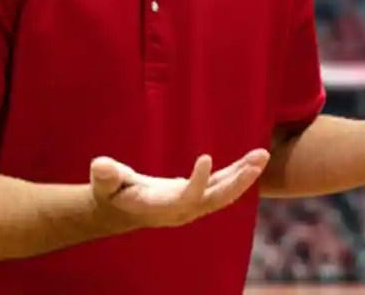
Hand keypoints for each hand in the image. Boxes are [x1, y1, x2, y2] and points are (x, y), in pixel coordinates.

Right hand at [89, 149, 269, 229]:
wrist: (120, 208)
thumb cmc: (110, 191)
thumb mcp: (104, 182)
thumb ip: (105, 174)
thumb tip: (102, 166)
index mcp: (160, 207)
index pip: (186, 198)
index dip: (198, 182)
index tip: (206, 157)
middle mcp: (181, 210)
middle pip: (215, 200)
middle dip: (236, 182)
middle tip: (255, 162)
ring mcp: (192, 205)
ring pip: (224, 194)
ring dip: (244, 176)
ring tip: (262, 155)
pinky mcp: (197, 195)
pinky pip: (222, 186)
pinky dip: (238, 173)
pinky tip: (253, 159)